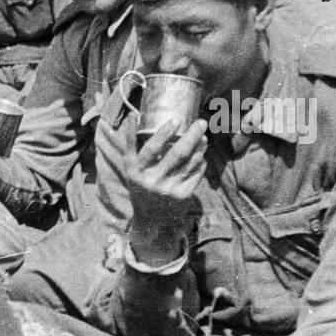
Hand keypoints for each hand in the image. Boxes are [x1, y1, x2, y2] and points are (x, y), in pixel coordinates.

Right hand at [125, 115, 207, 265]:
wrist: (150, 219)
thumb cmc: (141, 185)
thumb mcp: (131, 169)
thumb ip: (132, 146)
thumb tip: (134, 116)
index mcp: (136, 172)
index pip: (151, 149)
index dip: (163, 134)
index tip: (175, 121)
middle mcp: (152, 181)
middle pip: (177, 153)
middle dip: (192, 135)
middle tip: (201, 122)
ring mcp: (169, 189)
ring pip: (190, 162)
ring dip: (200, 147)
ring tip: (203, 138)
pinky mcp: (183, 196)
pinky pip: (196, 173)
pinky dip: (200, 162)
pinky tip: (201, 156)